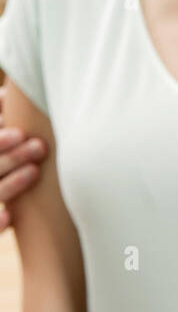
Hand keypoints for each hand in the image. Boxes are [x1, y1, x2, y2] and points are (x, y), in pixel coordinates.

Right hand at [0, 82, 46, 230]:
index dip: (0, 139)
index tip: (21, 132)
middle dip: (11, 157)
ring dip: (10, 184)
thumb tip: (10, 93)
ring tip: (35, 172)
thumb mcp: (1, 135)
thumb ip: (0, 113)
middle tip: (40, 147)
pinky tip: (9, 217)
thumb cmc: (5, 157)